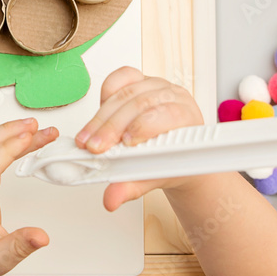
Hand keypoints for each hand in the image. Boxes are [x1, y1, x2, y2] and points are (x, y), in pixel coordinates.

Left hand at [0, 118, 56, 275]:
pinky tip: (27, 141)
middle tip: (35, 125)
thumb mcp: (1, 259)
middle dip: (8, 131)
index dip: (7, 149)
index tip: (28, 137)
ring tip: (37, 128)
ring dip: (8, 133)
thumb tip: (41, 236)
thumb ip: (21, 245)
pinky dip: (8, 143)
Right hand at [74, 67, 203, 211]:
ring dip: (103, 116)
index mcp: (188, 117)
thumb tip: (111, 198)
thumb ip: (133, 186)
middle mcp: (174, 97)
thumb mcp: (157, 178)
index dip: (143, 126)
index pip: (167, 114)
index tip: (123, 144)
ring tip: (88, 137)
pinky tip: (98, 112)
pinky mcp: (141, 82)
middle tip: (94, 147)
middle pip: (141, 103)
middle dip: (112, 126)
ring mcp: (157, 86)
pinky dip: (106, 93)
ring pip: (128, 92)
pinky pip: (122, 77)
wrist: (180, 154)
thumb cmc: (174, 163)